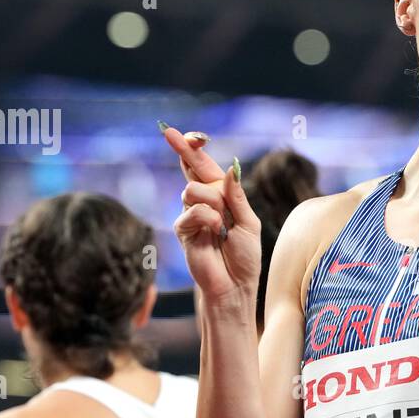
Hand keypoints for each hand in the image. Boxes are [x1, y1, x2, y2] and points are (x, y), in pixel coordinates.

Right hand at [163, 125, 261, 306]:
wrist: (234, 285)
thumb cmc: (245, 258)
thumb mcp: (249, 223)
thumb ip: (238, 197)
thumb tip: (230, 169)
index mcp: (222, 196)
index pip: (206, 167)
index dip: (196, 149)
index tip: (194, 136)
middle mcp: (204, 201)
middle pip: (191, 168)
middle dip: (183, 149)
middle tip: (169, 132)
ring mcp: (191, 214)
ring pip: (193, 189)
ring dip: (213, 202)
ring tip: (222, 224)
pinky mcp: (183, 229)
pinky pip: (193, 211)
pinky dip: (208, 219)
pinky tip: (215, 232)